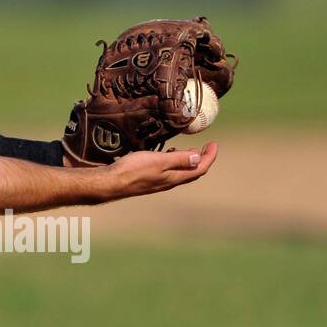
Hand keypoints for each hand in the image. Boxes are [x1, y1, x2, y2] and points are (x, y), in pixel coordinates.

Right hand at [104, 142, 218, 200]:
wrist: (112, 183)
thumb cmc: (133, 170)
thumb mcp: (158, 161)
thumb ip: (179, 159)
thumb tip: (199, 158)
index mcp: (174, 177)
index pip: (199, 168)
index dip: (209, 156)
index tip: (214, 144)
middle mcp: (169, 182)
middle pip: (192, 172)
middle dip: (202, 159)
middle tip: (207, 147)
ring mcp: (159, 182)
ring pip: (181, 172)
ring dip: (189, 161)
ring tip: (190, 150)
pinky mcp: (150, 180)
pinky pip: (169, 172)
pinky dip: (175, 162)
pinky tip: (167, 155)